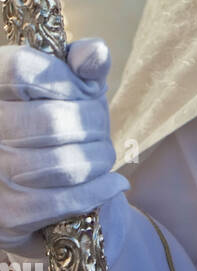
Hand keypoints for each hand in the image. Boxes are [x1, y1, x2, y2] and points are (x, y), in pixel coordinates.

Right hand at [0, 39, 127, 245]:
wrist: (55, 186)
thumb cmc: (68, 120)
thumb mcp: (77, 84)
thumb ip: (85, 62)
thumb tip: (93, 54)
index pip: (20, 70)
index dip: (61, 79)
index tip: (85, 89)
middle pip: (50, 120)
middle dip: (92, 126)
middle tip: (100, 131)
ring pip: (60, 162)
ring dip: (97, 160)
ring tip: (102, 157)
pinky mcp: (6, 216)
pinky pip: (61, 200)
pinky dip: (96, 191)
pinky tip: (111, 184)